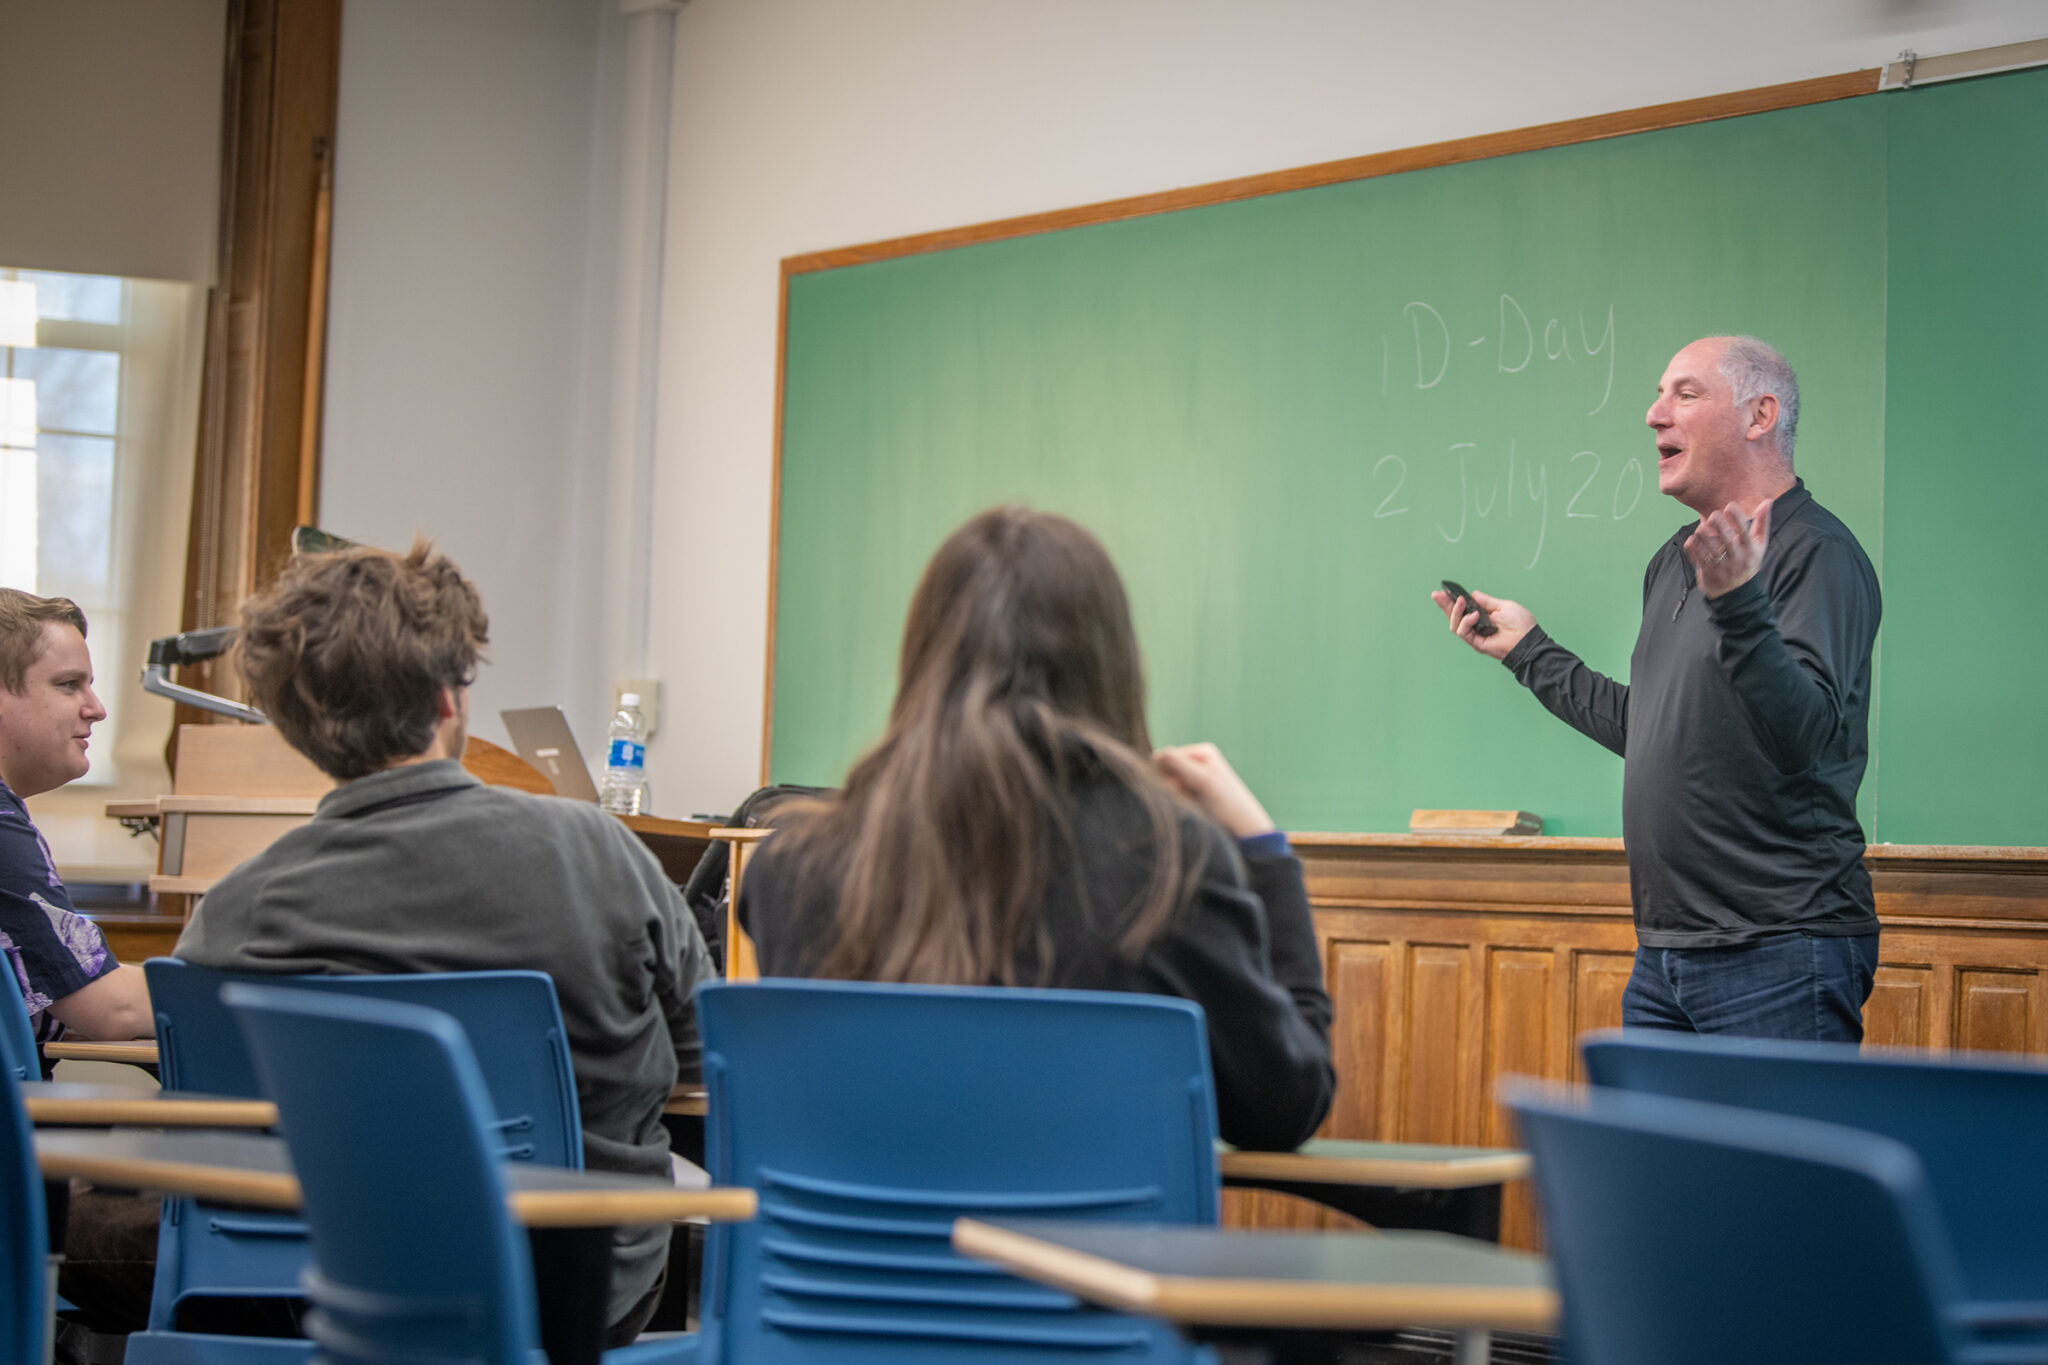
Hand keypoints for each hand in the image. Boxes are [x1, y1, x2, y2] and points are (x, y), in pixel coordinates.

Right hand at [1154, 742, 1275, 838]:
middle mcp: (1197, 763)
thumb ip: (1179, 764)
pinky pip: (1174, 796)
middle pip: (1166, 770)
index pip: (1167, 756)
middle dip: (1169, 785)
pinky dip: (1176, 803)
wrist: (1242, 828)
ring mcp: (1193, 780)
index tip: (1178, 787)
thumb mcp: (1202, 780)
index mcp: (1201, 753)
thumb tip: (1156, 754)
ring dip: (1172, 796)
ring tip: (1190, 805)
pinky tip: (1189, 809)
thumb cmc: (1227, 802)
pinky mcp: (1192, 796)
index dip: (1165, 772)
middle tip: (1185, 797)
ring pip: (1167, 785)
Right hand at [1428, 587, 1534, 660]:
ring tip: (1460, 601)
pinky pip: (1463, 632)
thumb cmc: (1521, 624)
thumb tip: (1474, 594)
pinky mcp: (1476, 643)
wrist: (1527, 639)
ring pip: (1455, 624)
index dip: (1453, 600)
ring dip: (1455, 611)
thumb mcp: (1503, 606)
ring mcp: (1475, 635)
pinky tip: (1474, 615)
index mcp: (1483, 616)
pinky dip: (1465, 622)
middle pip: (1454, 616)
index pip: (1464, 608)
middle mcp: (1477, 626)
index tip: (1444, 591)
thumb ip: (1487, 601)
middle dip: (1444, 605)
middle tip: (1436, 595)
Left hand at [1683, 498, 1771, 597]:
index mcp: (1750, 549)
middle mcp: (1736, 558)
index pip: (1744, 532)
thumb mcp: (1759, 544)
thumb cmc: (1748, 561)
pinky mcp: (1707, 573)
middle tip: (1713, 515)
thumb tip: (1767, 501)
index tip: (1730, 506)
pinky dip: (1692, 546)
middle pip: (1725, 540)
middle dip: (1718, 525)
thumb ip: (1762, 522)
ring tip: (1702, 527)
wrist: (1738, 592)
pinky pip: (1697, 558)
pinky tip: (1692, 539)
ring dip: (1703, 534)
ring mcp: (1721, 567)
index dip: (1737, 518)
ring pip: (1709, 548)